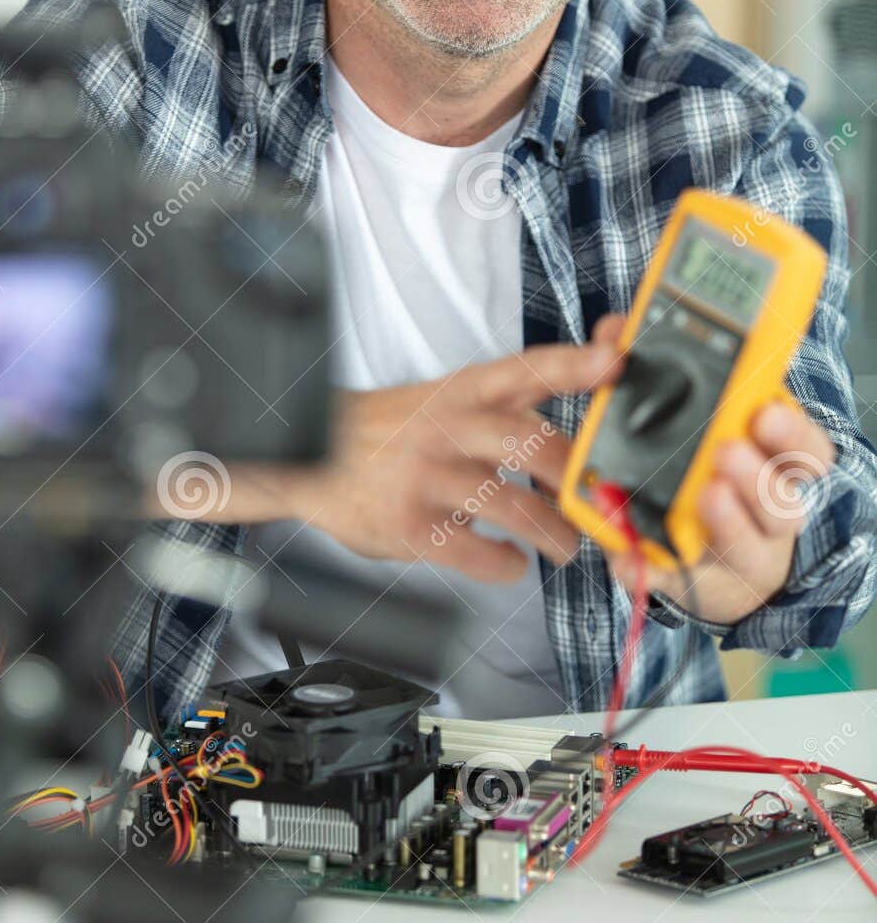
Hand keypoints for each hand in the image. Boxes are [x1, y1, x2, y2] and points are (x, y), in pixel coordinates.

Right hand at [155, 340, 622, 581]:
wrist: (307, 454)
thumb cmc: (389, 433)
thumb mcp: (440, 400)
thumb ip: (499, 410)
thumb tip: (573, 438)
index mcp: (461, 392)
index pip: (526, 368)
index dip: (574, 363)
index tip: (616, 359)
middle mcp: (446, 427)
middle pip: (531, 442)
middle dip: (576, 478)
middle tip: (599, 502)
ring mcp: (426, 476)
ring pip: (511, 505)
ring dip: (552, 533)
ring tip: (565, 546)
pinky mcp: (408, 525)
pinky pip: (474, 551)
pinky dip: (504, 563)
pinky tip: (510, 562)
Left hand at [593, 315, 836, 624]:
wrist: (697, 545)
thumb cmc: (694, 463)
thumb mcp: (683, 413)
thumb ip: (652, 368)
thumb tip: (614, 329)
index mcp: (772, 462)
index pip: (806, 450)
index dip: (792, 435)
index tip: (764, 412)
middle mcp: (767, 509)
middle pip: (784, 500)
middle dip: (758, 478)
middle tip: (725, 452)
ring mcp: (739, 552)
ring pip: (750, 547)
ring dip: (728, 523)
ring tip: (703, 498)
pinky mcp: (694, 584)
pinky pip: (675, 582)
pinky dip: (650, 571)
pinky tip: (628, 561)